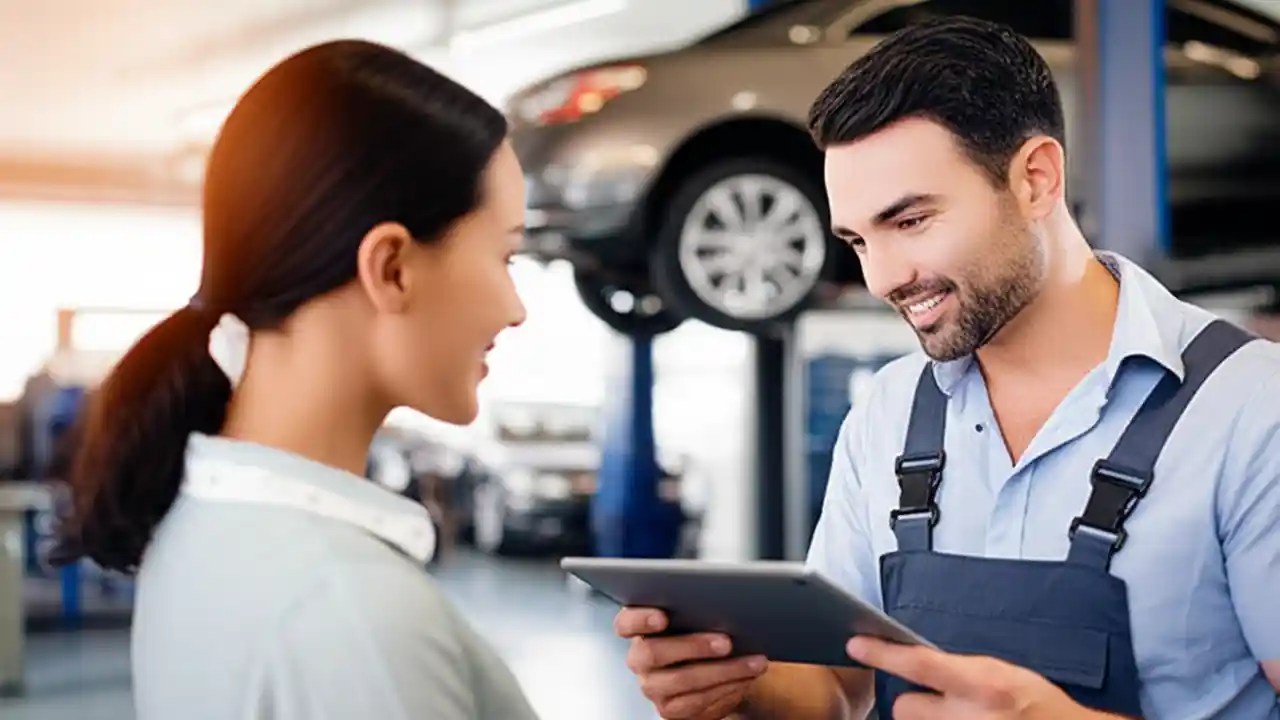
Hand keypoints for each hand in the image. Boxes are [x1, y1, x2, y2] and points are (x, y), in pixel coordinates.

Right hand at [614, 607, 768, 718]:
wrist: (716, 668)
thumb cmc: (704, 630)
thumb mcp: (698, 615)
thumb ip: (698, 607)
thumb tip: (727, 601)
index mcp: (639, 627)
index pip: (625, 623)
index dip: (640, 619)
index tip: (662, 617)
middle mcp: (639, 658)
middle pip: (653, 653)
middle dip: (693, 646)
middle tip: (726, 642)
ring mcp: (652, 686)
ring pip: (681, 681)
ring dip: (723, 671)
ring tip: (753, 662)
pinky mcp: (670, 710)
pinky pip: (696, 702)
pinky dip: (726, 688)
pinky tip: (746, 678)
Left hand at [846, 636, 1115, 719]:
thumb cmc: (1037, 706)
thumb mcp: (999, 673)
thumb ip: (959, 670)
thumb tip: (917, 663)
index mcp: (981, 685)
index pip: (918, 664)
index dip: (883, 652)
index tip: (855, 644)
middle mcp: (967, 716)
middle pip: (904, 706)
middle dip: (914, 702)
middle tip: (939, 702)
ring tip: (959, 717)